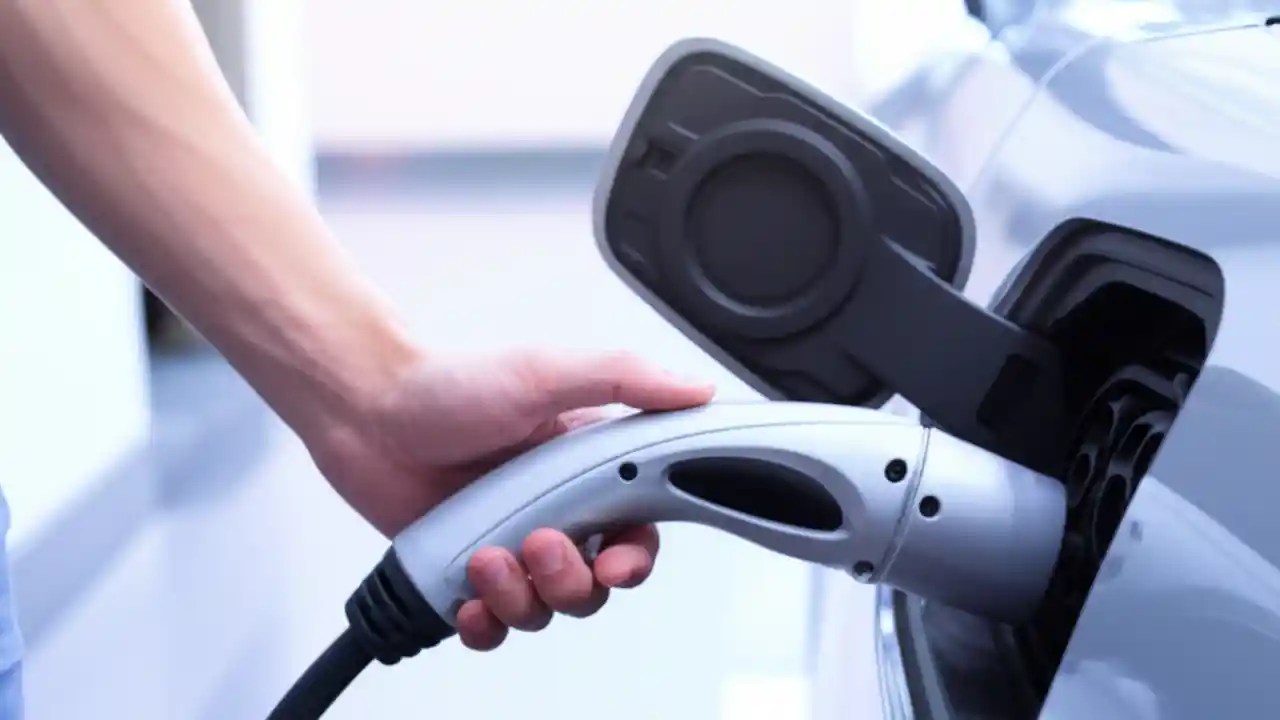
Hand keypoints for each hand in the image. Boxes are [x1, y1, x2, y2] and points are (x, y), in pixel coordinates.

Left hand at [310, 348, 714, 650]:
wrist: (363, 410)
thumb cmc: (448, 386)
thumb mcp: (547, 372)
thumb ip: (626, 380)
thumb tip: (696, 390)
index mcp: (585, 468)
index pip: (639, 529)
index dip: (636, 556)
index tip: (617, 557)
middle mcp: (554, 512)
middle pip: (595, 584)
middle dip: (573, 579)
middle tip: (541, 545)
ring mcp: (509, 546)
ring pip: (546, 609)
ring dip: (522, 596)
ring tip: (487, 555)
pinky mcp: (465, 573)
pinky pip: (493, 625)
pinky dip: (485, 625)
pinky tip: (470, 600)